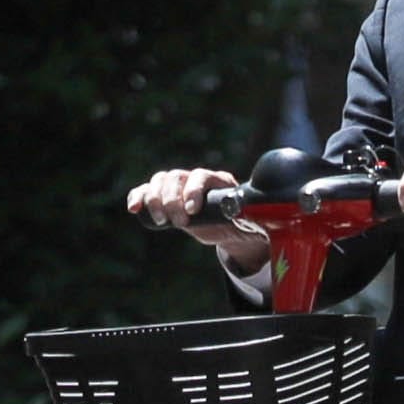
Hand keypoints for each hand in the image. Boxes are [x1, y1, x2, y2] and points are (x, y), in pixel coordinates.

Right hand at [127, 166, 270, 269]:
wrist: (229, 227)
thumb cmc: (239, 223)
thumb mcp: (246, 222)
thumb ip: (252, 221)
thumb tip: (269, 224)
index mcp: (218, 181)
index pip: (202, 176)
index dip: (194, 191)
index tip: (191, 211)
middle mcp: (196, 179)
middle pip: (176, 176)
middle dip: (172, 199)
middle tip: (175, 221)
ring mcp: (179, 186)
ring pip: (160, 180)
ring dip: (155, 199)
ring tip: (161, 220)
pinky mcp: (164, 197)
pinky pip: (146, 191)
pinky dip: (139, 197)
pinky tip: (134, 208)